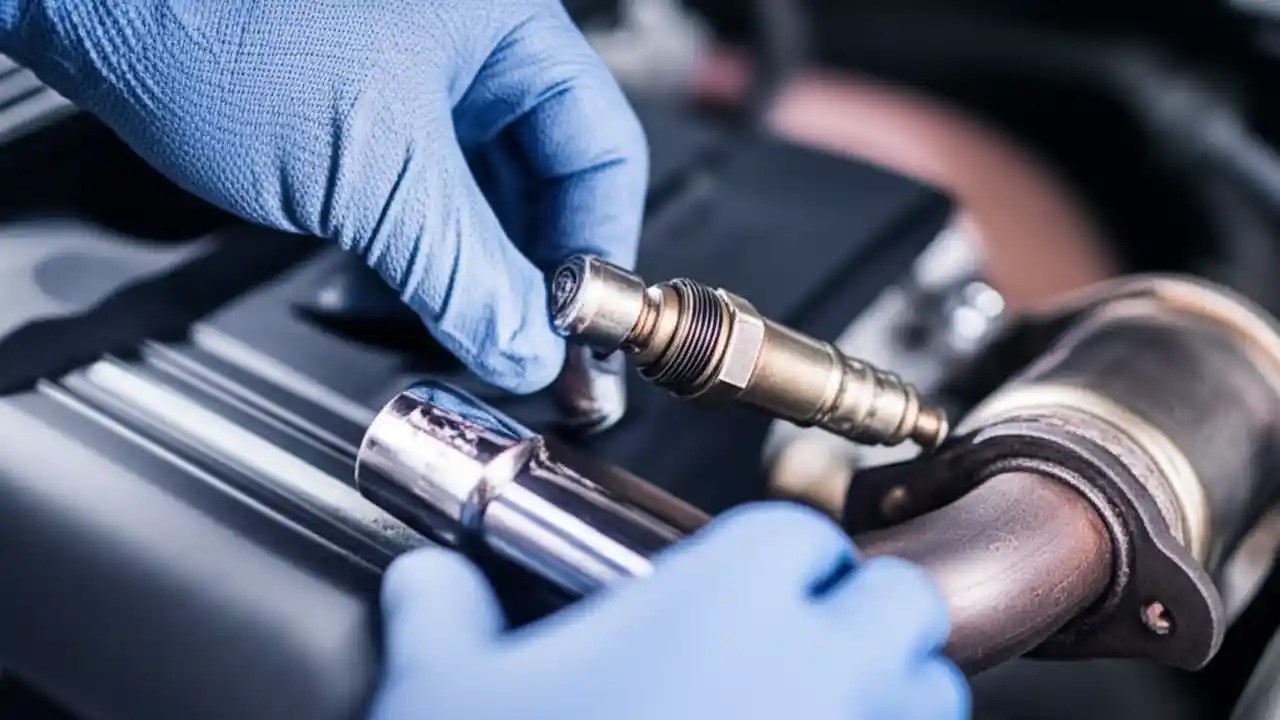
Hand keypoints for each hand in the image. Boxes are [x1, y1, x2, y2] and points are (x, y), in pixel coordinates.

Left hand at [0, 0, 647, 392]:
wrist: (93, 6)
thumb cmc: (214, 22)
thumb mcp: (373, 171)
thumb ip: (463, 271)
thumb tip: (524, 346)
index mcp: (507, 23)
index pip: (601, 147)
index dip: (598, 247)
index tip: (583, 326)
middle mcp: (474, 44)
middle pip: (549, 176)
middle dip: (540, 272)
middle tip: (540, 352)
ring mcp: (419, 76)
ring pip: (486, 192)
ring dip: (486, 271)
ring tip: (484, 339)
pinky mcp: (366, 111)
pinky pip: (429, 194)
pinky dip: (433, 252)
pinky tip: (430, 301)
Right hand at [373, 503, 968, 719]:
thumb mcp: (444, 693)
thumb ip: (441, 616)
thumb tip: (426, 584)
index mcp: (726, 599)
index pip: (797, 533)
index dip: (775, 554)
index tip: (749, 579)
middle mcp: (814, 667)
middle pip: (898, 599)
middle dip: (859, 613)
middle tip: (799, 643)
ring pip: (930, 692)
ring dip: (892, 692)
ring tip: (821, 711)